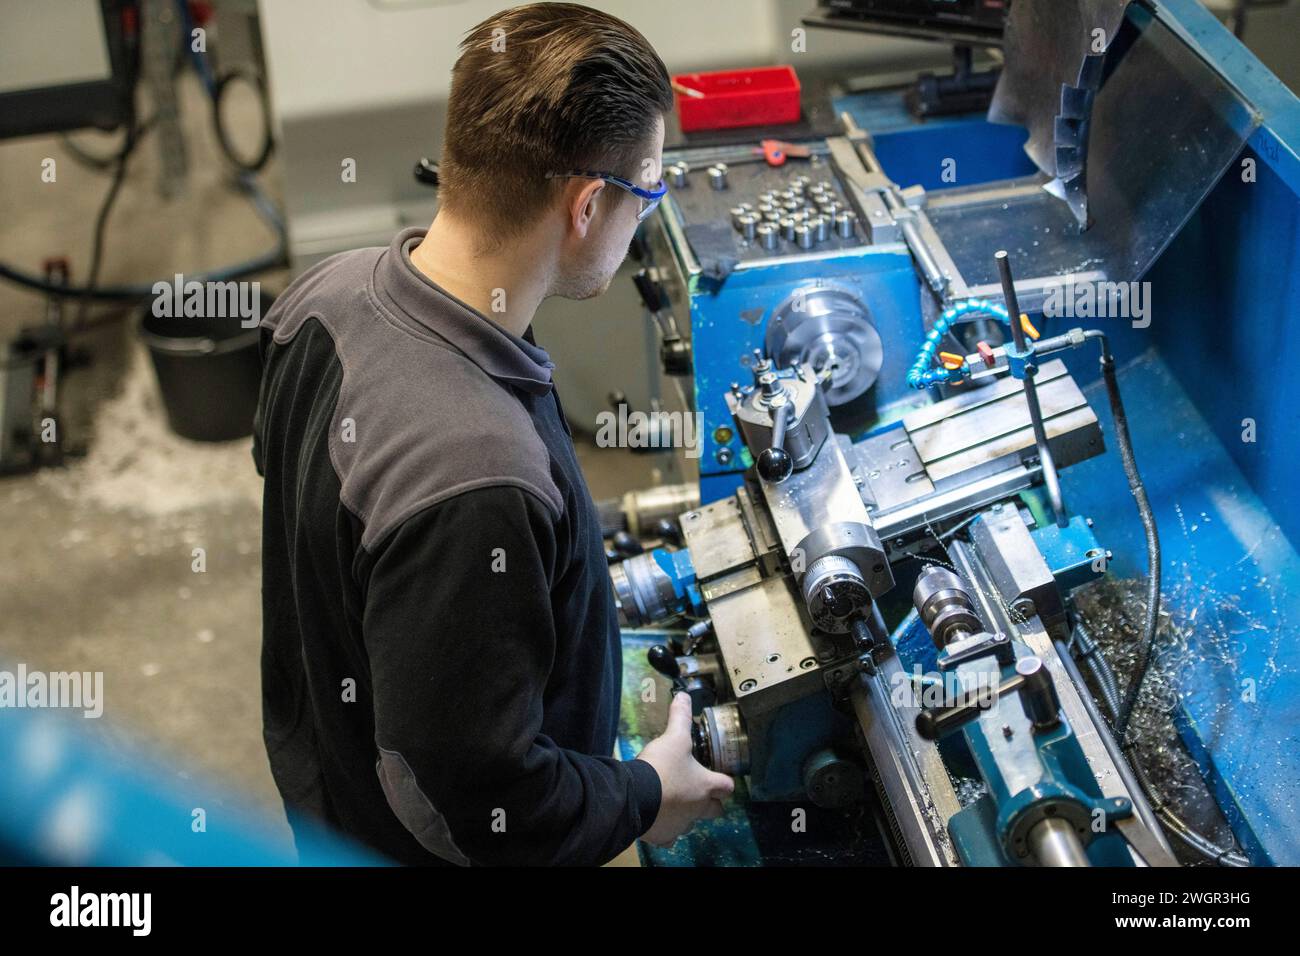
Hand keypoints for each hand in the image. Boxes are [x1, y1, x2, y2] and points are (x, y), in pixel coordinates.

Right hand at [634, 691, 734, 846]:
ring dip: (686, 814)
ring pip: (691, 823)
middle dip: (710, 803)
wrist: (636, 798)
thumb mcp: (673, 738)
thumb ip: (680, 718)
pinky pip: (669, 837)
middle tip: (697, 791)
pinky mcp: (663, 836)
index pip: (727, 786)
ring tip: (672, 802)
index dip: (724, 780)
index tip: (719, 776)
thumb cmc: (662, 768)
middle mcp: (698, 808)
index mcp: (705, 785)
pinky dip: (666, 830)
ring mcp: (682, 825)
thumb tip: (684, 695)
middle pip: (715, 810)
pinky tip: (657, 820)